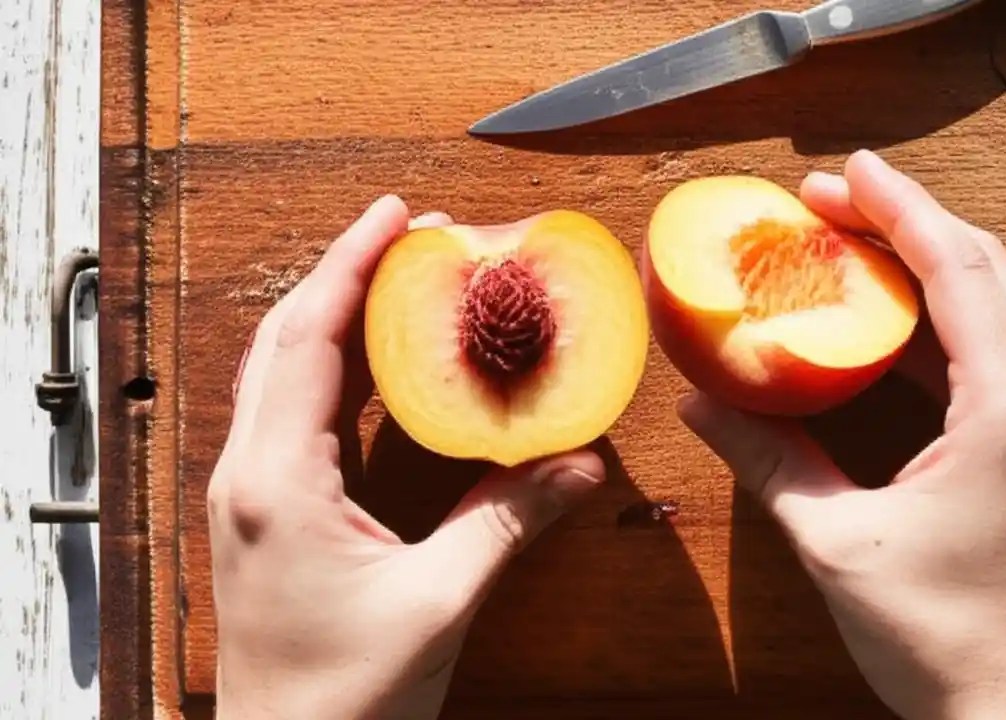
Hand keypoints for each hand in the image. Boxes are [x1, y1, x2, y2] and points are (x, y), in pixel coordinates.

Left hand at [207, 196, 604, 719]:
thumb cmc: (345, 696)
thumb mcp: (440, 602)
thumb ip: (510, 523)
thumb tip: (582, 465)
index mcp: (278, 481)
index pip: (308, 340)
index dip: (350, 266)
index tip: (394, 214)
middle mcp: (249, 472)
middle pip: (285, 337)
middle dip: (346, 273)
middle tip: (413, 233)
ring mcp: (247, 490)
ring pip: (278, 368)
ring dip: (334, 312)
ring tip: (395, 276)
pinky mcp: (261, 509)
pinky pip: (287, 408)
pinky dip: (329, 363)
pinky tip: (372, 357)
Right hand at [679, 151, 1005, 719]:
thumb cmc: (942, 636)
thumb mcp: (838, 541)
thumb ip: (768, 460)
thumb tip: (699, 404)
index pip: (959, 270)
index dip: (898, 209)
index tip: (845, 170)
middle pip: (984, 269)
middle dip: (905, 224)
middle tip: (826, 200)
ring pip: (996, 303)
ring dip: (925, 264)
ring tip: (847, 244)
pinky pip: (997, 348)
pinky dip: (939, 318)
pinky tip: (882, 318)